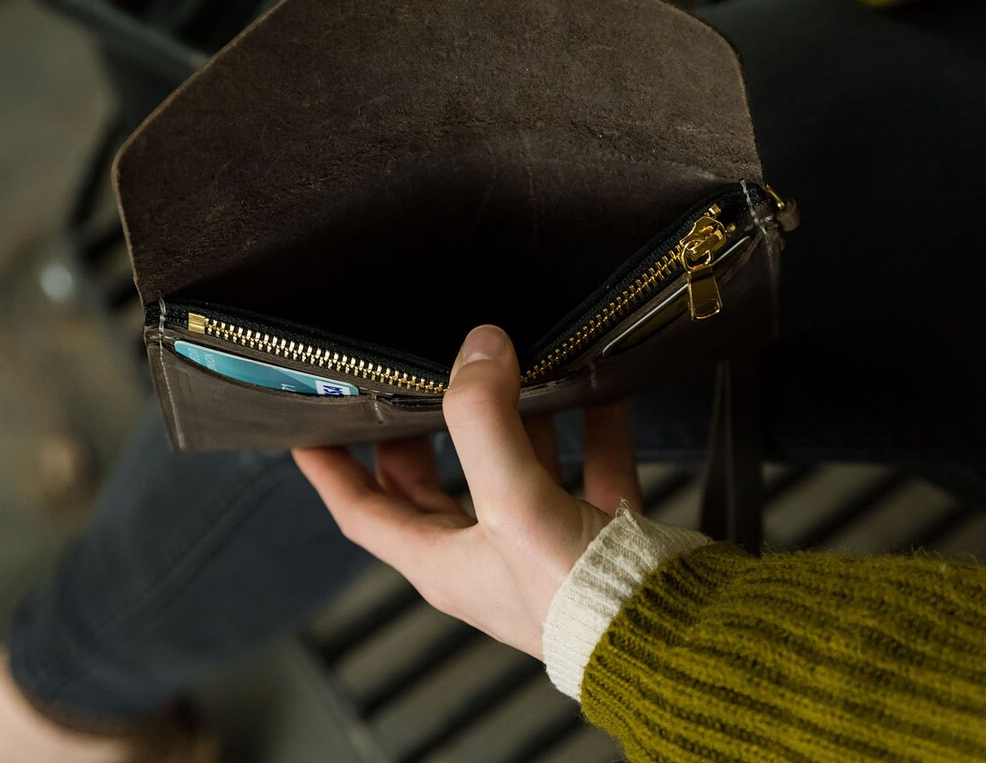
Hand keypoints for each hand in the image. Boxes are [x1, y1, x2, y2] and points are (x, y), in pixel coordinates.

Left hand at [294, 325, 641, 658]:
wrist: (676, 637)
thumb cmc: (581, 604)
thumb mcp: (513, 507)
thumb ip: (488, 424)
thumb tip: (478, 349)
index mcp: (443, 560)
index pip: (361, 509)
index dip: (330, 466)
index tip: (310, 421)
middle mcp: (487, 552)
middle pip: (432, 482)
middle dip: (419, 428)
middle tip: (414, 375)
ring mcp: (544, 540)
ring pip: (514, 466)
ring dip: (513, 418)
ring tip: (511, 363)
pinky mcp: (598, 528)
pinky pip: (590, 463)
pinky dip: (592, 425)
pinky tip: (598, 387)